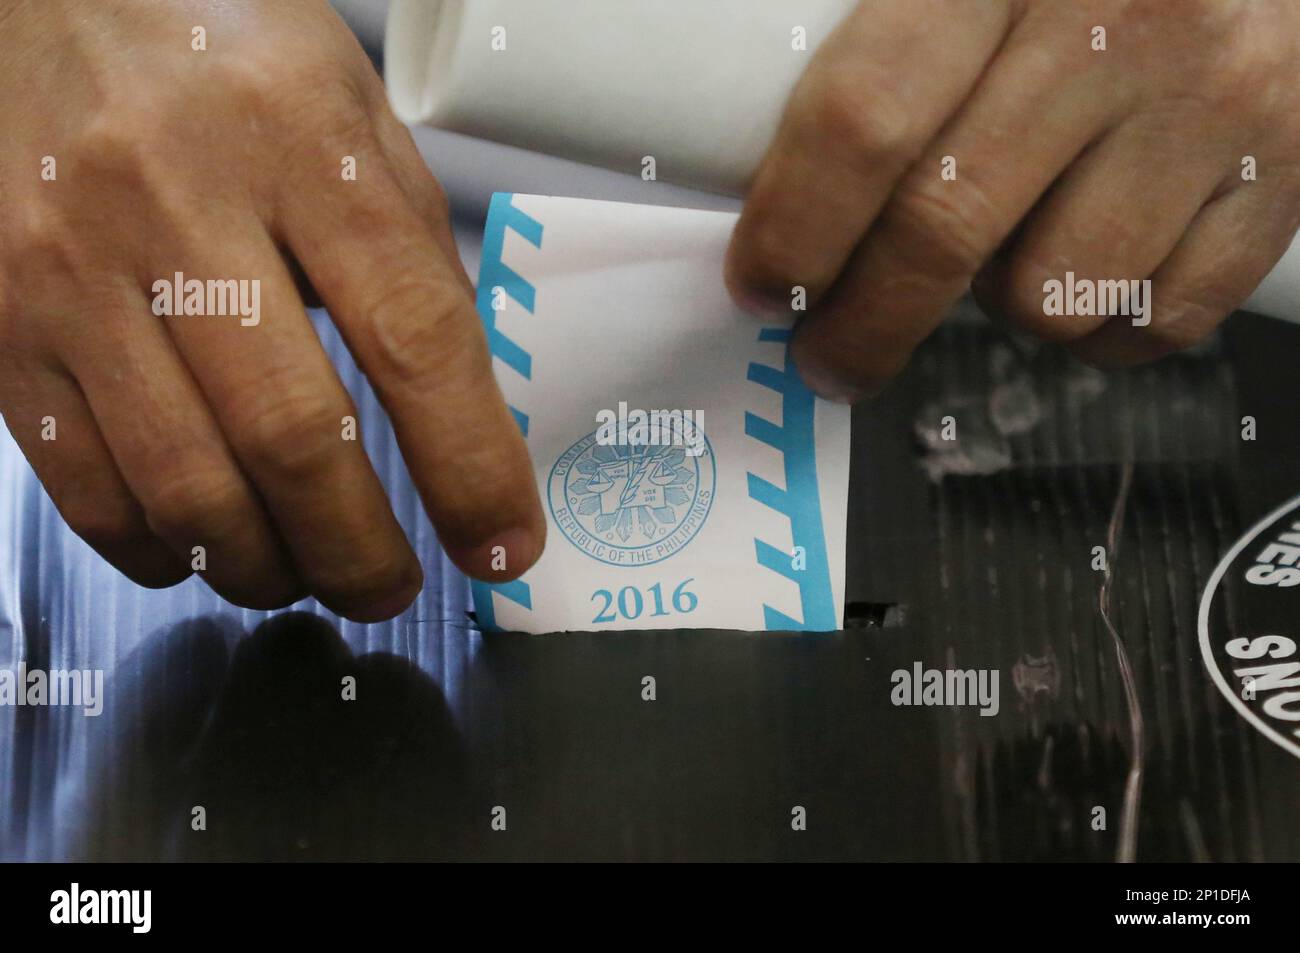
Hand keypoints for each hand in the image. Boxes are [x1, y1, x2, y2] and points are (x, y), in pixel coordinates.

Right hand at [0, 0, 544, 619]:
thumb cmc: (216, 51)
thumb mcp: (345, 110)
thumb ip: (405, 249)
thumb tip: (462, 411)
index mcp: (298, 138)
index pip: (414, 338)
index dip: (471, 467)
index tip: (504, 545)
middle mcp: (173, 201)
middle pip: (292, 439)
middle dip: (361, 552)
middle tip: (395, 588)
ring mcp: (68, 270)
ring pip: (185, 487)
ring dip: (265, 568)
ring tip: (305, 572)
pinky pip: (84, 486)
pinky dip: (161, 549)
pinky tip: (205, 543)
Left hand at [727, 0, 1299, 400]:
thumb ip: (885, 34)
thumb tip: (770, 166)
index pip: (867, 118)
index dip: (796, 226)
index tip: (764, 283)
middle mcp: (1118, 22)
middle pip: (943, 231)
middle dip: (864, 327)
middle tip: (830, 356)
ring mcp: (1211, 99)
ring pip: (1051, 296)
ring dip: (1001, 305)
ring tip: (1006, 248)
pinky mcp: (1283, 168)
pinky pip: (1160, 321)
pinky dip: (1104, 328)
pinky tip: (1090, 269)